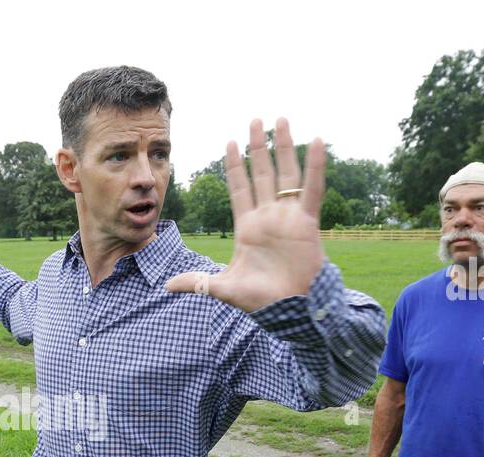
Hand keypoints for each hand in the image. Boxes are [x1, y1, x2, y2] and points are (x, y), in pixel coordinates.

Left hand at [167, 117, 325, 309]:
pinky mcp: (307, 221)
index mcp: (247, 226)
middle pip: (262, 173)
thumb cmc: (260, 299)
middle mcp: (268, 216)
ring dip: (284, 147)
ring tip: (281, 119)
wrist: (290, 309)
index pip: (239, 187)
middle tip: (255, 120)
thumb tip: (166, 285)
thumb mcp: (222, 287)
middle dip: (257, 147)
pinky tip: (317, 141)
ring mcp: (288, 216)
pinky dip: (316, 166)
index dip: (234, 166)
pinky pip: (312, 189)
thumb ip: (197, 281)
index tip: (230, 142)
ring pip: (286, 173)